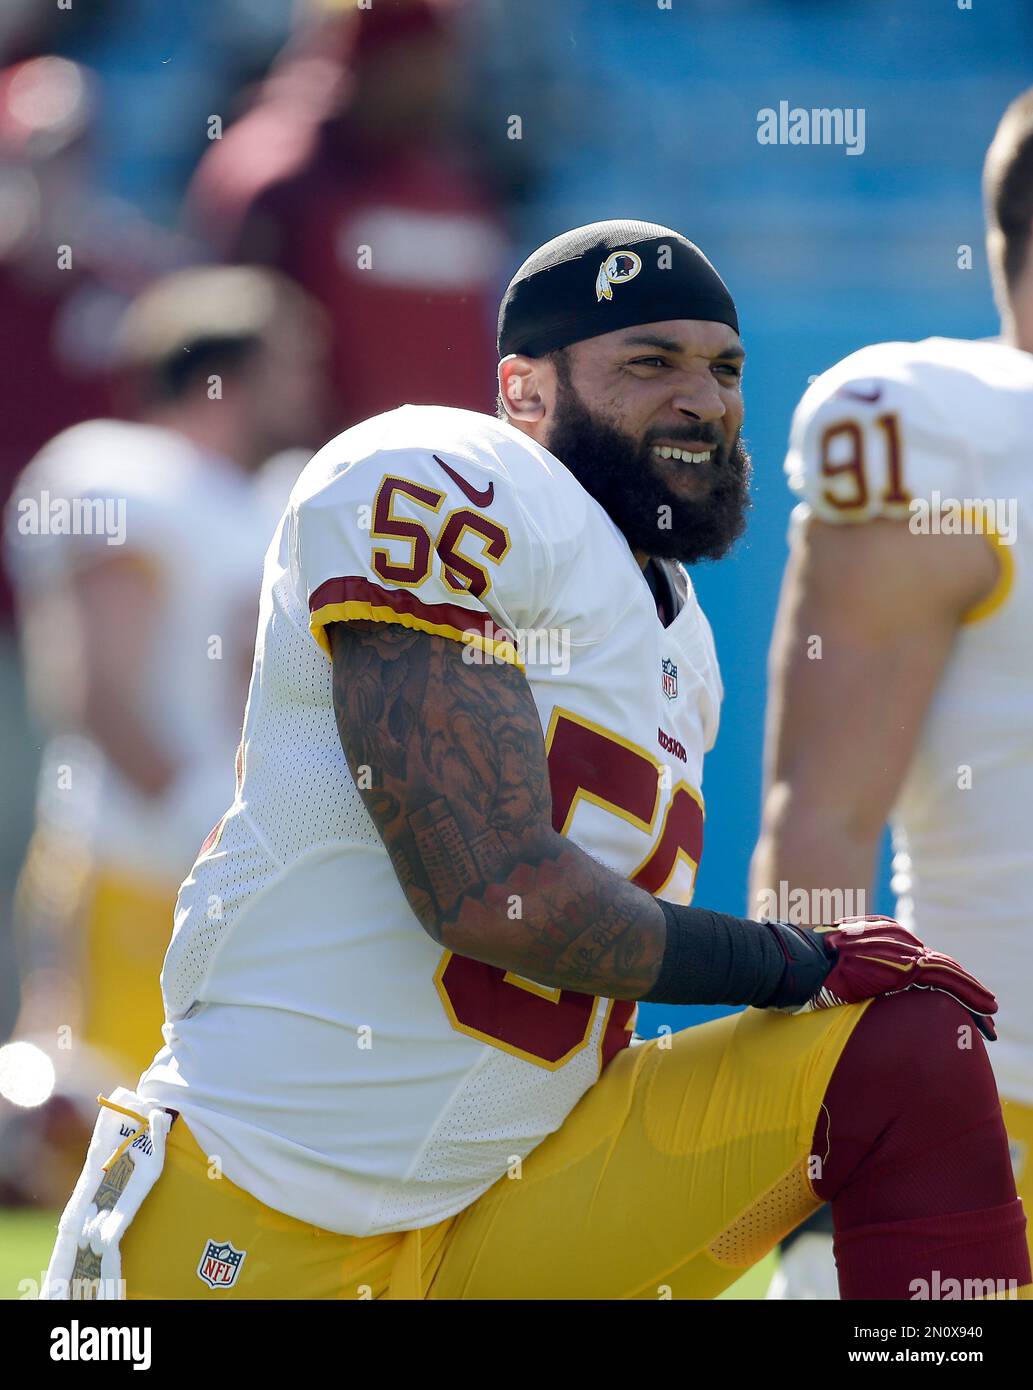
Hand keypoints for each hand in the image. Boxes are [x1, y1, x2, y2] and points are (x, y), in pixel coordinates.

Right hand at [765, 915, 997, 1040]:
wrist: (797, 963)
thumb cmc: (801, 971)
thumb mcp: (827, 972)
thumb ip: (843, 976)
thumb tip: (836, 994)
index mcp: (877, 935)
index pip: (918, 960)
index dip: (940, 980)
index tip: (952, 999)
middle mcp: (894, 936)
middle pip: (939, 965)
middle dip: (963, 989)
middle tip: (982, 1011)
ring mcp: (902, 948)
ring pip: (950, 973)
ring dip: (973, 996)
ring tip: (990, 1015)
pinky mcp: (907, 965)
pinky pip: (949, 981)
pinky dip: (972, 995)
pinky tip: (987, 1009)